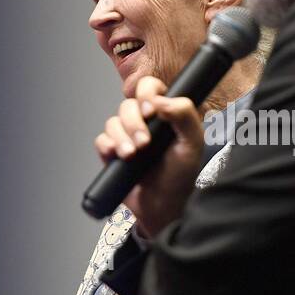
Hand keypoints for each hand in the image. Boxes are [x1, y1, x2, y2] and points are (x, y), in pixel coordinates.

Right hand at [94, 75, 203, 235]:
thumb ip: (185, 116)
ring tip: (133, 155)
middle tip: (145, 143)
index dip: (146, 94)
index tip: (151, 110)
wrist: (162, 206)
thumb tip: (162, 100)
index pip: (150, 88)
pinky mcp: (113, 152)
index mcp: (166, 114)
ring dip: (121, 138)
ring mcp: (127, 136)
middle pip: (128, 104)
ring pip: (113, 121)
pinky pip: (102, 140)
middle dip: (134, 123)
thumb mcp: (192, 145)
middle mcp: (145, 122)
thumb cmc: (180, 177)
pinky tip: (117, 156)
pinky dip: (108, 146)